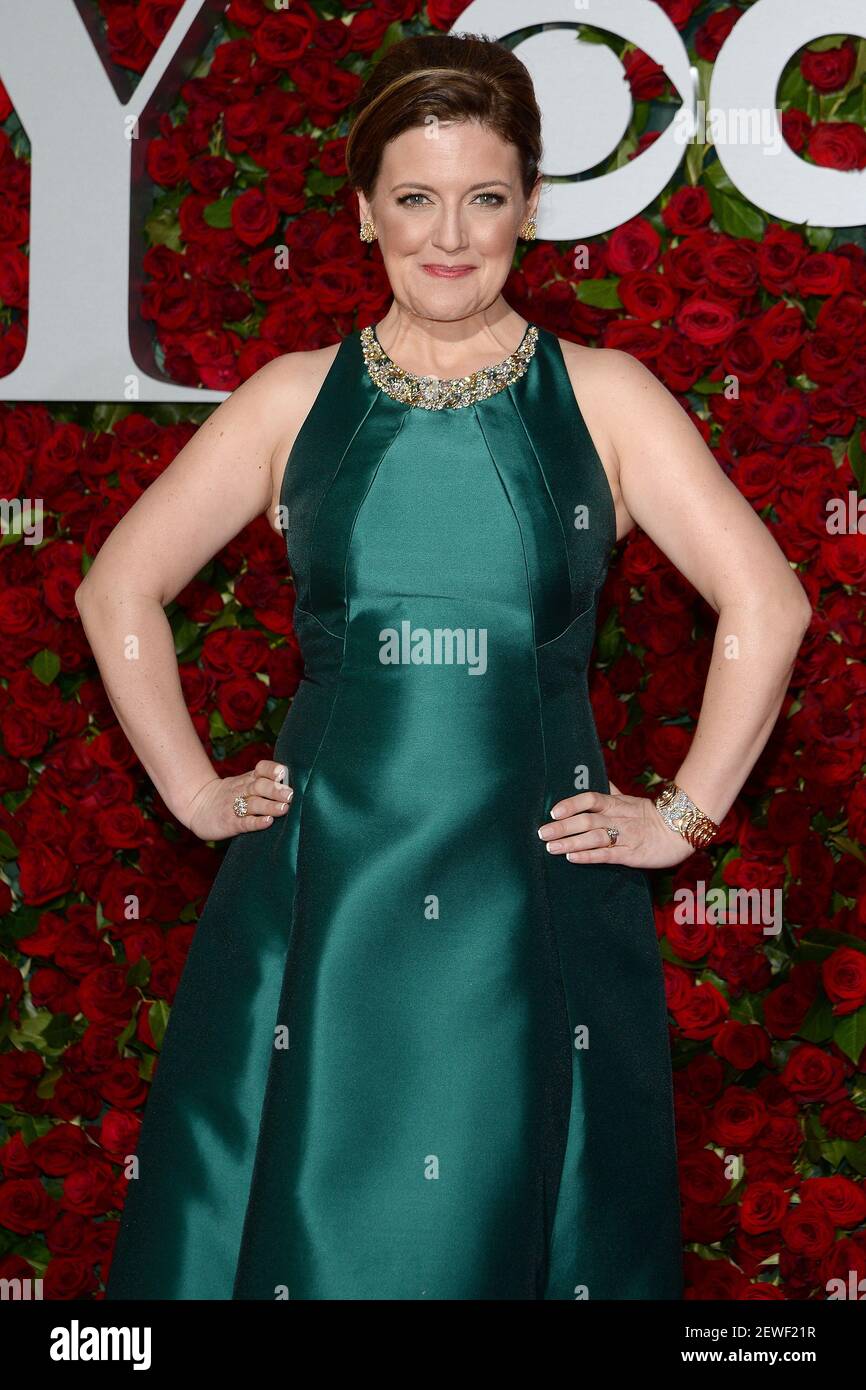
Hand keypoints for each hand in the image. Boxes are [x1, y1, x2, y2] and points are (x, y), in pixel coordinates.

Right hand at [181, 760, 293, 840]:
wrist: (197, 806)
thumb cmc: (229, 796)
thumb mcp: (243, 783)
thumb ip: (264, 782)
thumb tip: (293, 784)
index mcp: (248, 779)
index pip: (261, 769)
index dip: (271, 770)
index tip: (282, 772)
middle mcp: (243, 790)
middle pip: (259, 786)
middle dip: (275, 789)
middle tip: (290, 794)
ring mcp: (235, 806)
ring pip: (254, 804)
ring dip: (270, 806)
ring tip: (284, 808)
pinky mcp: (231, 823)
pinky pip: (245, 822)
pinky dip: (256, 822)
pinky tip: (268, 822)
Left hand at [537, 779, 694, 869]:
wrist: (681, 831)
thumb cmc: (651, 815)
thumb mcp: (630, 800)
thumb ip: (611, 792)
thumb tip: (597, 778)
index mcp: (616, 804)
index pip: (591, 799)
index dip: (571, 804)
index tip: (554, 811)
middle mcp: (618, 819)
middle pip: (587, 820)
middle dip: (563, 826)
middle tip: (542, 832)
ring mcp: (624, 837)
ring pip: (593, 838)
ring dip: (570, 842)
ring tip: (551, 847)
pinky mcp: (631, 855)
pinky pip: (607, 855)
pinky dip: (588, 856)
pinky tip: (572, 858)